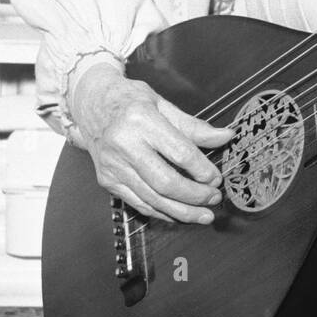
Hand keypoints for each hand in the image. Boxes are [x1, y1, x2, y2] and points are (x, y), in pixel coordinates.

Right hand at [69, 64, 234, 222]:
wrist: (90, 103)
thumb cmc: (128, 101)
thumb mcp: (162, 104)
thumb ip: (194, 126)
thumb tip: (226, 136)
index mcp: (141, 120)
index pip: (179, 152)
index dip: (202, 170)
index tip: (216, 178)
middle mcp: (124, 145)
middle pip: (165, 182)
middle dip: (195, 196)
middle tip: (214, 198)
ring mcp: (113, 166)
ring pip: (153, 199)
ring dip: (182, 212)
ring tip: (204, 215)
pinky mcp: (107, 180)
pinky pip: (138, 203)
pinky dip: (162, 212)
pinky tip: (180, 214)